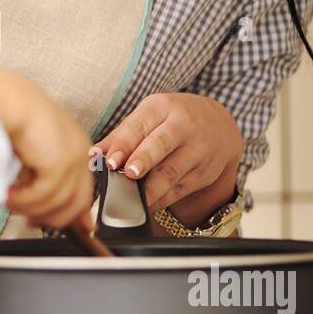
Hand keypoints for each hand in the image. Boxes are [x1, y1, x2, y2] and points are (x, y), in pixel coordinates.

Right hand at [0, 66, 92, 228]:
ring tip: (9, 200)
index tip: (68, 227)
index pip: (85, 190)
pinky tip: (8, 194)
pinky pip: (43, 196)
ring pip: (58, 203)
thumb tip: (41, 207)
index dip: (76, 214)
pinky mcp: (60, 162)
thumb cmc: (8, 117)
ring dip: (30, 208)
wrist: (2, 97)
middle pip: (77, 202)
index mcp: (75, 146)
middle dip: (52, 218)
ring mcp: (73, 157)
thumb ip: (38, 177)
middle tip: (30, 221)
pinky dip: (23, 201)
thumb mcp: (28, 153)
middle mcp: (79, 151)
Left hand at [90, 92, 244, 219]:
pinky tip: (146, 206)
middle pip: (161, 144)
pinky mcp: (204, 172)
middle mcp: (183, 126)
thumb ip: (121, 135)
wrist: (219, 125)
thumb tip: (93, 154)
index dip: (124, 144)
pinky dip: (160, 201)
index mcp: (162, 107)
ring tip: (132, 199)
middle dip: (143, 160)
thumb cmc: (172, 120)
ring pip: (171, 172)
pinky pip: (179, 190)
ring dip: (150, 189)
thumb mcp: (149, 116)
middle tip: (129, 174)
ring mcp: (197, 150)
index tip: (111, 161)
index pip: (140, 126)